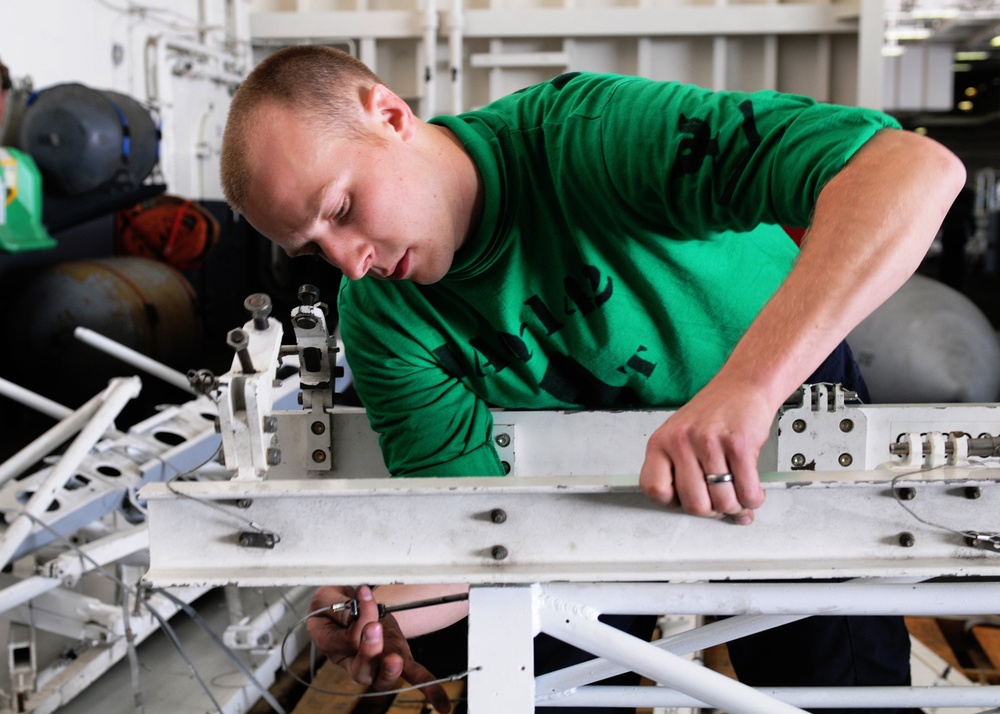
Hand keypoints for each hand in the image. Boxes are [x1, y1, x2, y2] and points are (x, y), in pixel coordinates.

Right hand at [306, 585, 451, 712]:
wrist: (345, 604)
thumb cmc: (332, 604)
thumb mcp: (328, 598)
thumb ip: (339, 606)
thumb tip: (357, 608)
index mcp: (334, 648)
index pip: (347, 640)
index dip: (357, 618)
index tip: (364, 593)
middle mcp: (356, 662)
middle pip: (363, 670)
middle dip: (369, 650)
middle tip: (373, 628)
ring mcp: (379, 662)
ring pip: (385, 678)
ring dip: (391, 669)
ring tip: (394, 659)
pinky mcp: (399, 656)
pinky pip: (414, 676)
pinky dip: (429, 689)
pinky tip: (442, 705)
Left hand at [639, 379, 773, 524]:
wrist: (743, 386)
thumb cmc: (713, 413)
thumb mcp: (683, 437)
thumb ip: (687, 475)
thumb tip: (708, 513)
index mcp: (660, 443)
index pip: (654, 490)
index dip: (674, 504)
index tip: (688, 501)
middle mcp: (680, 442)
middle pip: (694, 504)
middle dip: (713, 511)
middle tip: (721, 503)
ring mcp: (708, 443)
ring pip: (723, 501)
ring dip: (736, 506)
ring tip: (739, 495)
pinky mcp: (738, 445)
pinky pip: (746, 491)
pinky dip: (753, 499)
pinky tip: (753, 490)